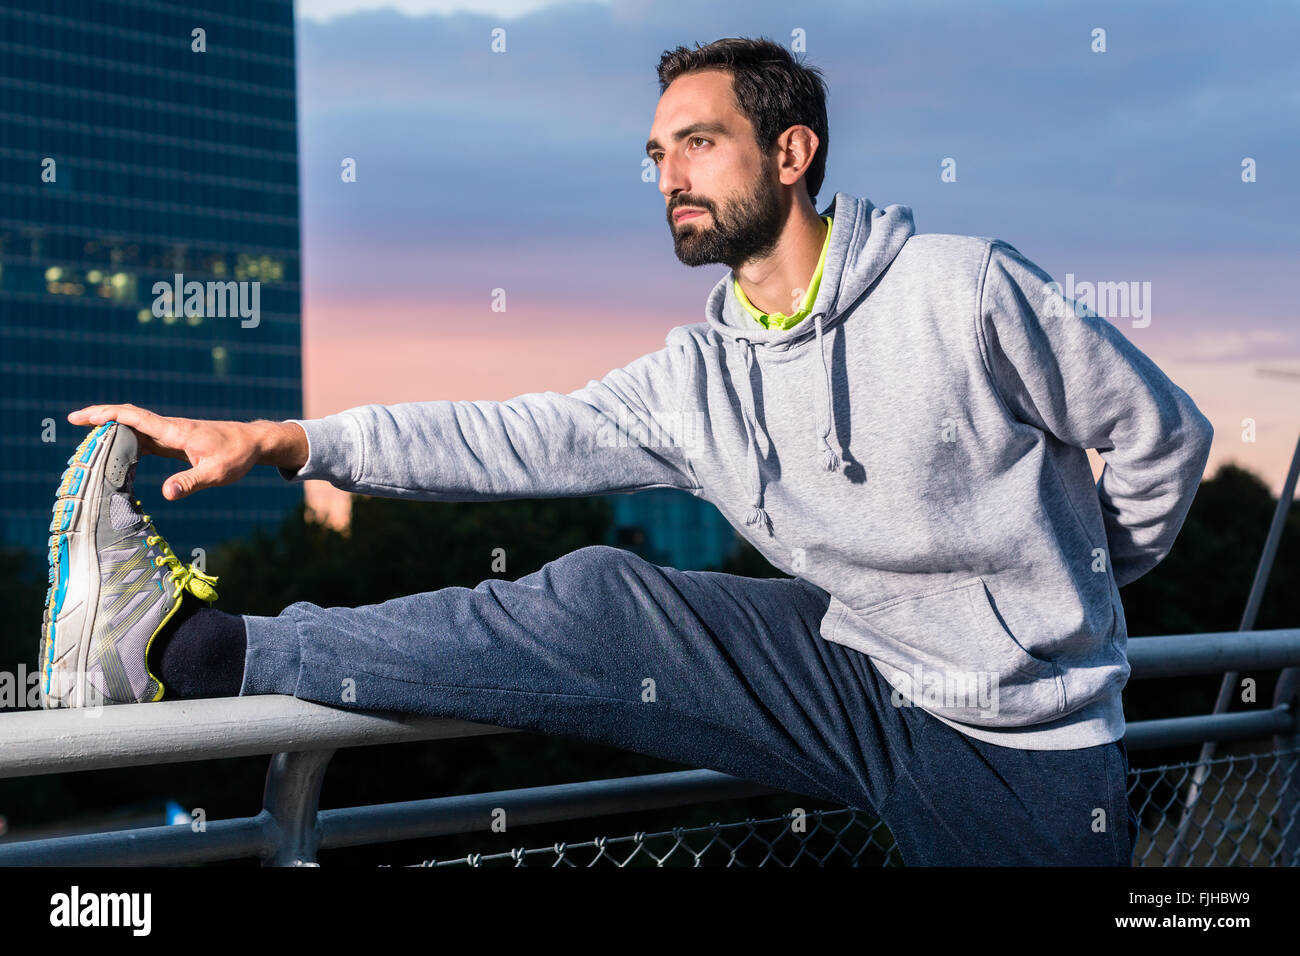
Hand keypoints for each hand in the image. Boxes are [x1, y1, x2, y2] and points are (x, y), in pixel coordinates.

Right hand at [67, 403, 262, 500]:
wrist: (253, 443)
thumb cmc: (236, 456)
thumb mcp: (216, 474)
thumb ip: (191, 482)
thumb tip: (165, 494)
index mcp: (176, 432)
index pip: (135, 417)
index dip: (107, 415)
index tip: (82, 416)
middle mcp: (170, 429)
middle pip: (129, 418)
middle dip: (101, 417)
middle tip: (73, 422)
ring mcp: (171, 434)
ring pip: (135, 427)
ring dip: (111, 430)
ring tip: (86, 440)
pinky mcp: (175, 441)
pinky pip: (145, 438)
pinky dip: (127, 441)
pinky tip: (116, 452)